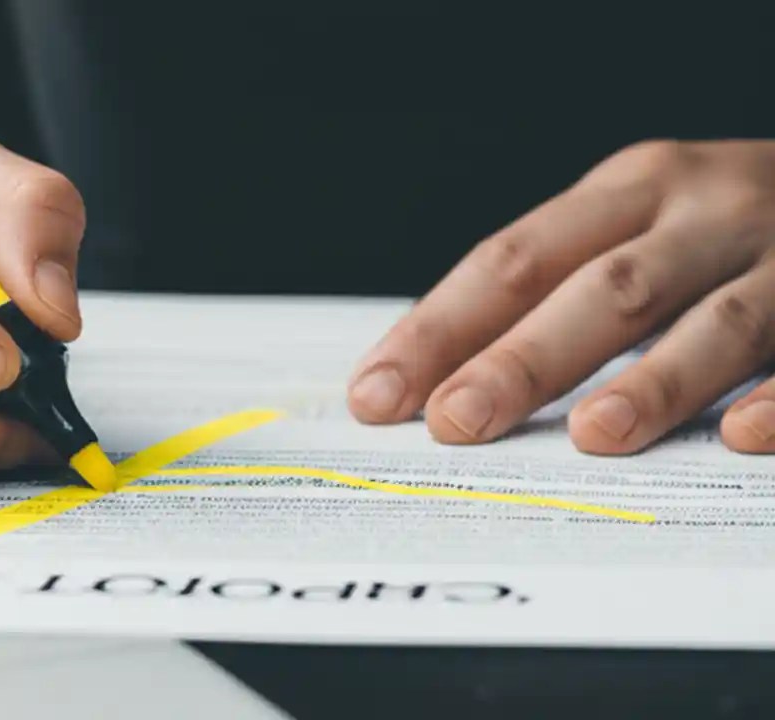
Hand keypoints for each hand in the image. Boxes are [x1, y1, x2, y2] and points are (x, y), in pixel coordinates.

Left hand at [349, 140, 774, 454]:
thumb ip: (550, 287)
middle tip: (456, 421)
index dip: (441, 328)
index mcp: (627, 191)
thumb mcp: (629, 223)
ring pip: (716, 320)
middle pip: (603, 290)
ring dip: (653, 379)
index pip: (513, 260)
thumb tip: (433, 375)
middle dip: (523, 358)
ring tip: (591, 434)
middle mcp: (700, 215)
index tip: (379, 392)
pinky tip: (740, 436)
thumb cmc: (709, 224)